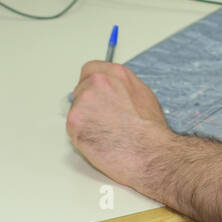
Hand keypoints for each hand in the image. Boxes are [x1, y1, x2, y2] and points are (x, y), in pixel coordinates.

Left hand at [66, 61, 174, 190]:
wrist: (148, 152)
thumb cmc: (150, 130)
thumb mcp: (142, 95)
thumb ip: (121, 87)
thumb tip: (112, 92)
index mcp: (116, 73)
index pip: (91, 70)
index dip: (91, 84)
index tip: (94, 94)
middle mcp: (97, 82)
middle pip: (81, 89)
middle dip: (88, 104)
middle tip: (101, 120)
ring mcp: (84, 101)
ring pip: (76, 108)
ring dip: (85, 119)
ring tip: (104, 133)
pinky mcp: (74, 121)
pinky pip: (72, 126)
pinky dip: (81, 134)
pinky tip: (98, 140)